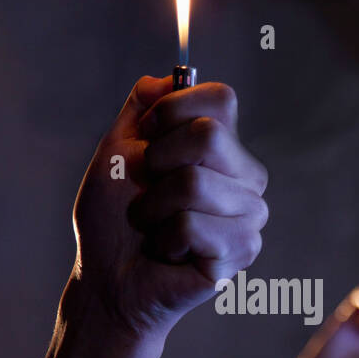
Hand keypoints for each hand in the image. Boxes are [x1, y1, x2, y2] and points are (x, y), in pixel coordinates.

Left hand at [69, 77, 268, 338]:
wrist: (108, 280)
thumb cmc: (114, 220)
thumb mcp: (117, 151)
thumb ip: (142, 106)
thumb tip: (169, 76)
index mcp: (222, 146)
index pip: (222, 99)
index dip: (171, 112)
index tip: (144, 143)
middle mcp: (245, 176)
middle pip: (209, 136)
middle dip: (157, 165)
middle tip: (147, 194)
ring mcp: (250, 214)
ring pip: (195, 184)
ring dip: (155, 209)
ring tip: (155, 229)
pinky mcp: (243, 250)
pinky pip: (193, 226)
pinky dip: (165, 240)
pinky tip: (169, 253)